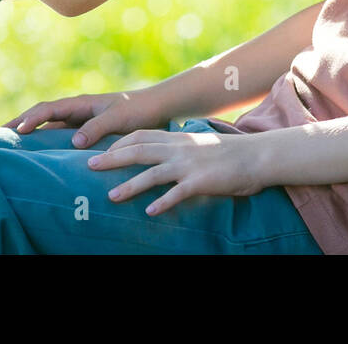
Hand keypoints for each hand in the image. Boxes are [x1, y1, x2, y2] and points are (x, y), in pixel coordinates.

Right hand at [4, 89, 170, 147]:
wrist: (155, 110)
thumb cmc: (138, 111)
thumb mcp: (118, 118)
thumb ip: (97, 128)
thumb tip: (73, 142)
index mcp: (80, 104)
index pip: (47, 109)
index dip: (30, 119)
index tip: (17, 131)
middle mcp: (76, 112)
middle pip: (41, 117)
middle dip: (20, 125)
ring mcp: (79, 123)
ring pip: (49, 129)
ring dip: (31, 137)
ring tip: (11, 149)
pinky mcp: (85, 134)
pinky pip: (61, 139)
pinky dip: (47, 145)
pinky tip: (40, 158)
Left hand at [86, 129, 263, 214]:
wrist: (258, 155)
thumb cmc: (231, 153)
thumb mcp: (201, 145)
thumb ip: (181, 149)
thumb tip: (165, 158)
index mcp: (179, 138)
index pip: (142, 135)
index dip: (120, 142)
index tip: (102, 150)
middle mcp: (180, 148)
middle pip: (139, 151)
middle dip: (112, 158)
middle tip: (89, 165)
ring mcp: (190, 164)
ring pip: (152, 173)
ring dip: (130, 185)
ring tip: (112, 196)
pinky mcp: (201, 181)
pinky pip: (177, 193)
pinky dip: (162, 203)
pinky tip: (149, 212)